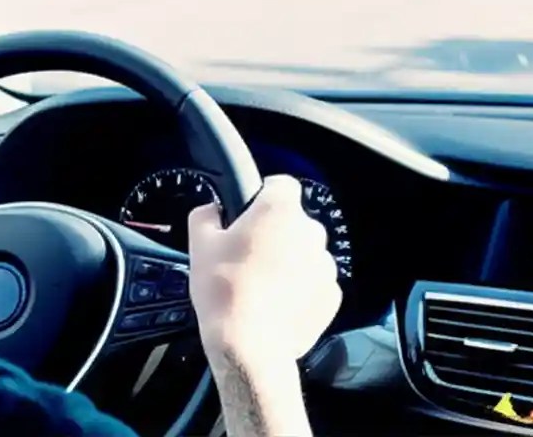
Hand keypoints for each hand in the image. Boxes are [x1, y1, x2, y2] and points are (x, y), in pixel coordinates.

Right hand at [188, 174, 340, 366]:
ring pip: (305, 253)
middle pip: (292, 222)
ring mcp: (326, 265)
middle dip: (274, 233)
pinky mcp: (332, 295)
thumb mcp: (200, 244)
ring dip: (288, 262)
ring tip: (260, 286)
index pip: (280, 184)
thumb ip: (206, 214)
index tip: (246, 216)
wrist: (250, 347)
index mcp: (280, 210)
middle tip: (246, 256)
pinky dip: (299, 289)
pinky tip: (275, 306)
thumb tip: (212, 210)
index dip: (261, 197)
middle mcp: (311, 231)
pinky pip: (314, 282)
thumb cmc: (224, 290)